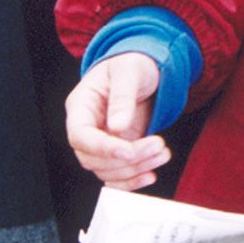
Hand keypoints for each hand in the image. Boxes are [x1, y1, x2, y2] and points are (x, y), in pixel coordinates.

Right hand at [65, 52, 170, 189]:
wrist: (145, 67)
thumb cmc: (132, 62)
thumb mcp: (129, 71)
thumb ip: (122, 97)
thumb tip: (117, 127)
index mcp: (81, 105)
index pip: (80, 136)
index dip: (102, 148)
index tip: (128, 151)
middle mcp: (87, 127)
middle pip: (94, 158)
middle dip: (127, 159)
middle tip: (158, 146)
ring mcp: (101, 141)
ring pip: (107, 170)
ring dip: (135, 170)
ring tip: (162, 154)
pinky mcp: (116, 150)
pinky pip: (116, 174)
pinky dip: (132, 180)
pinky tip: (150, 174)